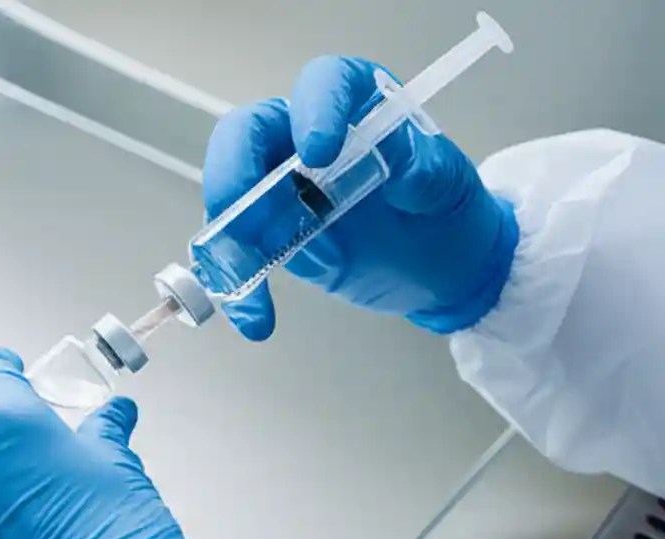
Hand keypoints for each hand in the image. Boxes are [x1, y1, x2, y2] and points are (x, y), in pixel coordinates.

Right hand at [200, 55, 518, 339]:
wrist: (440, 267)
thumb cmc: (446, 212)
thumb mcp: (447, 188)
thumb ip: (423, 170)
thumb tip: (400, 162)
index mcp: (354, 106)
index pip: (323, 84)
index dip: (313, 109)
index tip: (317, 153)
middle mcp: (304, 134)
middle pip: (249, 133)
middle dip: (234, 170)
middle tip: (241, 211)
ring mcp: (279, 185)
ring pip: (232, 194)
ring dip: (228, 238)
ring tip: (245, 280)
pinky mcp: (269, 233)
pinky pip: (239, 252)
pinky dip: (239, 284)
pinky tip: (256, 318)